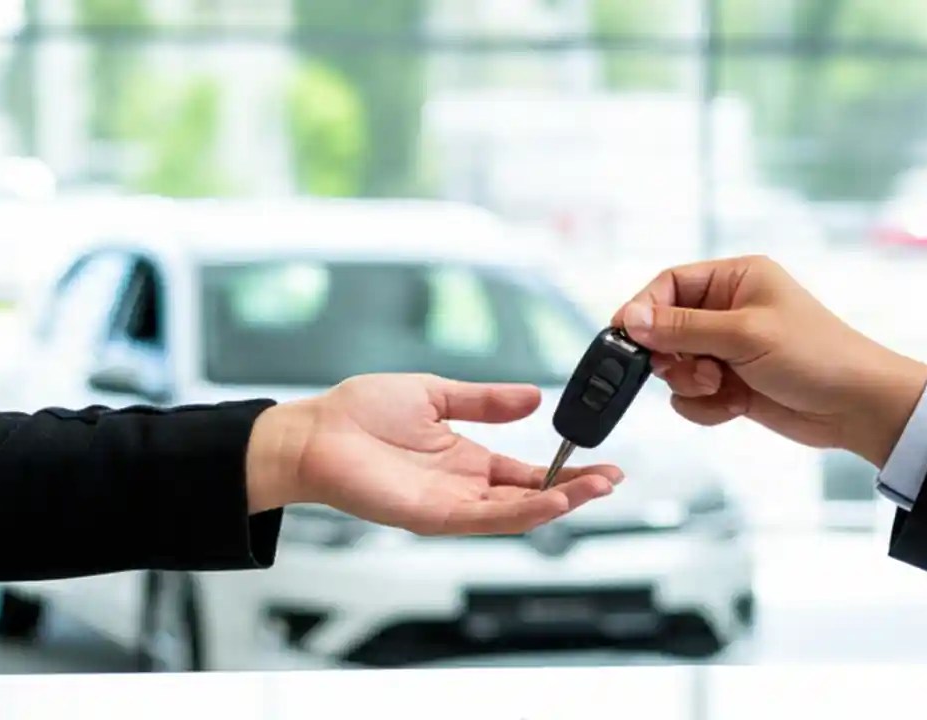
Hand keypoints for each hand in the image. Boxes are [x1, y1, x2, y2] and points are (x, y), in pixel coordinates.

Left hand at [245, 373, 622, 534]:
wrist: (313, 432)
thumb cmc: (358, 413)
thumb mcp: (436, 394)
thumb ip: (485, 401)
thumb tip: (532, 398)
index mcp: (465, 459)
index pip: (526, 472)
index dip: (566, 470)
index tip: (601, 462)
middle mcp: (462, 487)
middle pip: (531, 497)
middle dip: (576, 490)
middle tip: (613, 479)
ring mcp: (449, 504)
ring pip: (516, 513)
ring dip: (559, 502)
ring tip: (596, 489)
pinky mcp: (432, 516)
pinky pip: (486, 519)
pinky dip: (522, 512)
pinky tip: (552, 500)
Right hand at [611, 255, 926, 466]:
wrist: (858, 409)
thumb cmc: (816, 357)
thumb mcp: (744, 335)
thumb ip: (683, 328)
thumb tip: (630, 319)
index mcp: (735, 279)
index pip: (669, 284)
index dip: (644, 309)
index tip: (626, 336)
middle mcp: (728, 309)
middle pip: (665, 328)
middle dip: (672, 356)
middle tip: (690, 370)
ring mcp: (728, 349)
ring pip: (675, 366)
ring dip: (691, 384)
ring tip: (723, 388)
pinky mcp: (730, 383)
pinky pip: (691, 395)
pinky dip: (706, 406)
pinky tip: (735, 406)